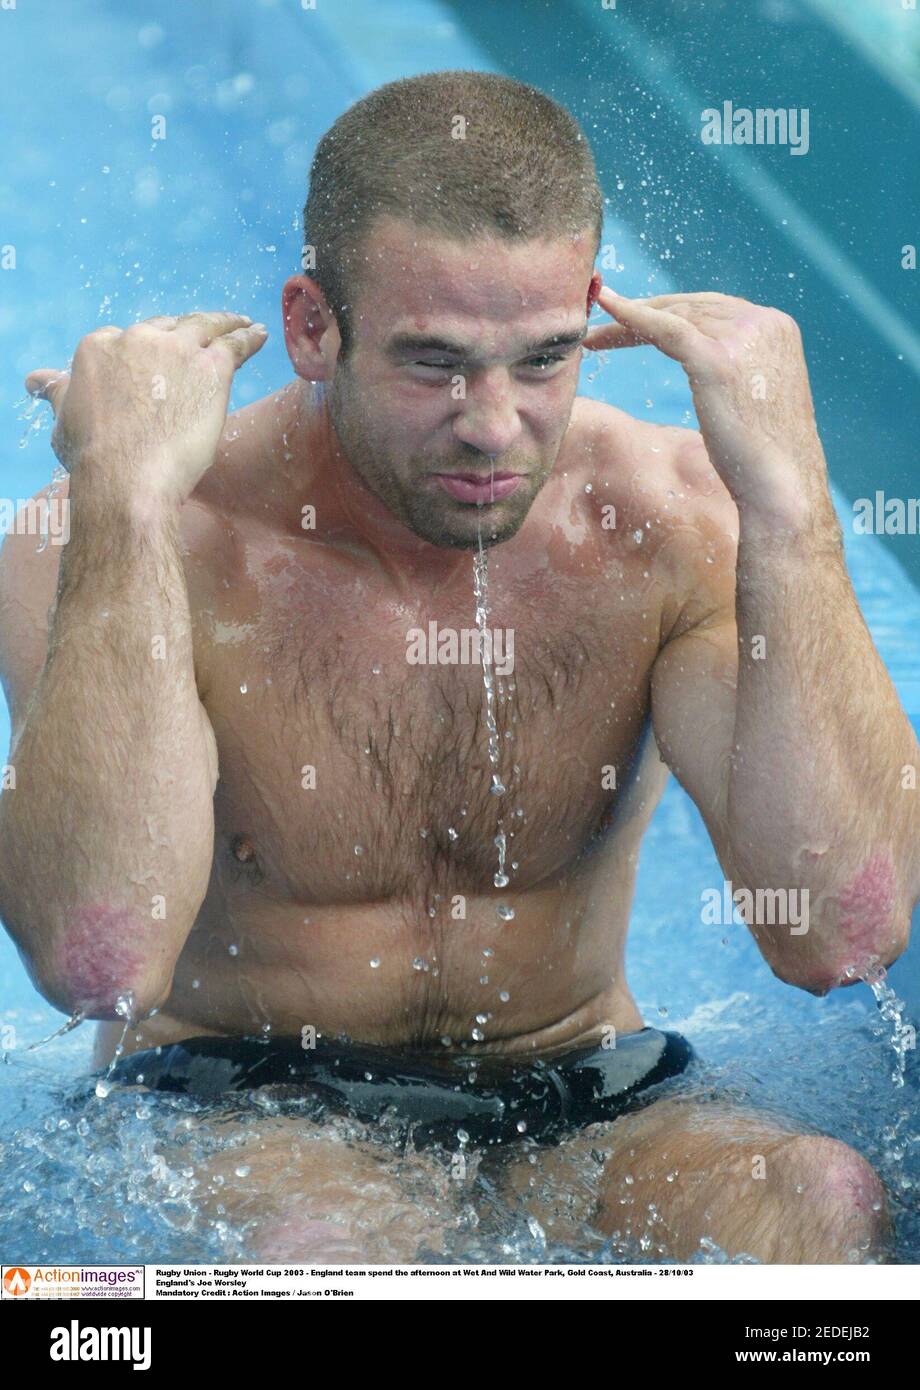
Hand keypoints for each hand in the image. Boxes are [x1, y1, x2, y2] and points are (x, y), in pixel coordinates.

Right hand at [25, 311, 267, 508]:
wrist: (127, 477)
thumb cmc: (93, 458)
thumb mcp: (64, 418)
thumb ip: (58, 392)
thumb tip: (37, 380)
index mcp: (99, 347)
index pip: (128, 338)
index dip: (146, 349)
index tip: (157, 359)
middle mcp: (137, 339)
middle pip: (169, 328)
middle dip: (186, 333)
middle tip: (203, 338)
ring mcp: (176, 350)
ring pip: (206, 327)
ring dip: (226, 323)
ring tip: (242, 323)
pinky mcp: (210, 369)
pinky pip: (235, 345)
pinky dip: (249, 337)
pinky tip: (259, 335)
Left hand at [584, 287, 831, 526]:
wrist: (781, 487)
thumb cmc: (764, 458)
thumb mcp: (754, 397)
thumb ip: (736, 370)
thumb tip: (708, 372)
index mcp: (776, 327)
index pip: (713, 309)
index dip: (669, 313)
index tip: (634, 323)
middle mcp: (763, 322)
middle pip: (690, 307)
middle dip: (644, 314)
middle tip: (601, 328)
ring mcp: (743, 337)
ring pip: (673, 316)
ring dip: (627, 322)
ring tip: (592, 337)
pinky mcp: (718, 359)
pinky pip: (665, 329)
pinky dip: (631, 317)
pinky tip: (606, 309)